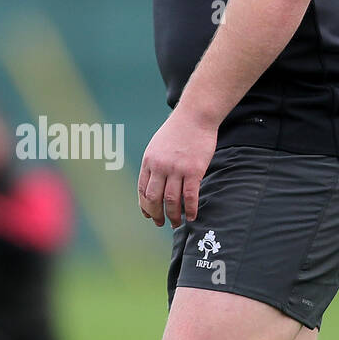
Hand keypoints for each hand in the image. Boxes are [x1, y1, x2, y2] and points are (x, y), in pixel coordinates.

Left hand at [138, 107, 216, 227]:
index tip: (148, 215)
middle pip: (154, 198)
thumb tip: (155, 183)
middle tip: (161, 223)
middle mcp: (160, 166)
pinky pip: (190, 196)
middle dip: (156, 214)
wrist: (195, 116)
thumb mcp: (157, 145)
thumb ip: (154, 164)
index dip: (144, 205)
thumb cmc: (178, 130)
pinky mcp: (194, 170)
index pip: (142, 189)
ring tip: (176, 223)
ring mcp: (177, 168)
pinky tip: (192, 216)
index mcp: (149, 160)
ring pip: (171, 200)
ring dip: (173, 215)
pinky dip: (191, 209)